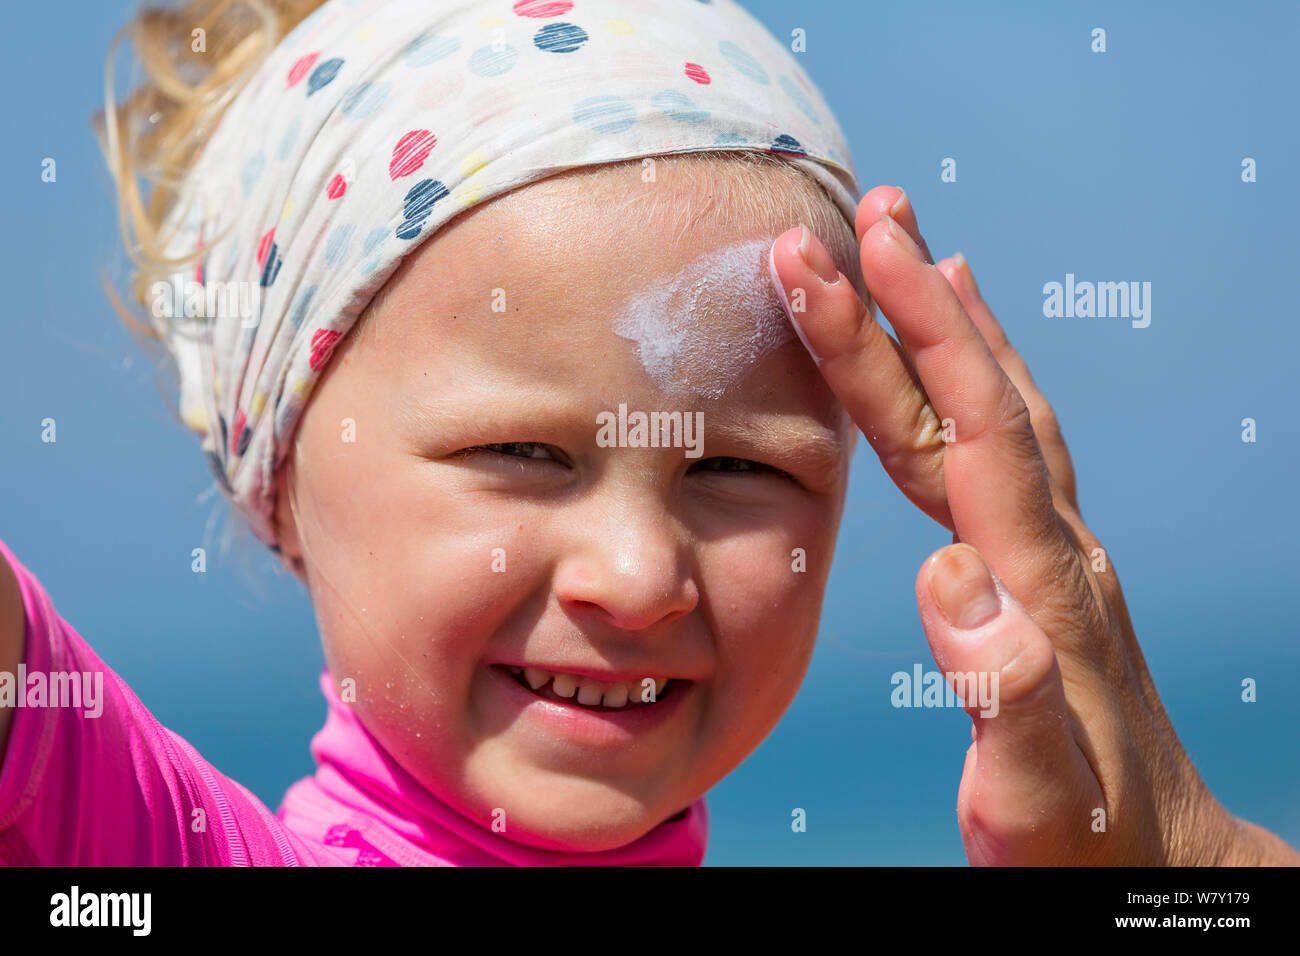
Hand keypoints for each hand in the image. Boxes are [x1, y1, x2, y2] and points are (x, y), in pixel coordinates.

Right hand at [769, 187, 1299, 864]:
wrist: (1157, 862)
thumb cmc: (1088, 841)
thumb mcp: (1036, 798)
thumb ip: (1003, 692)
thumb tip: (950, 578)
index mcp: (1041, 587)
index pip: (969, 430)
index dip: (909, 339)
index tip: (850, 260)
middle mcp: (1057, 548)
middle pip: (981, 396)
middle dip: (916, 302)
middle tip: (869, 214)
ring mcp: (1057, 552)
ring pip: (999, 408)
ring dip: (951, 323)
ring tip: (916, 249)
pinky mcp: (1045, 568)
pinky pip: (1005, 447)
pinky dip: (977, 381)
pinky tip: (962, 358)